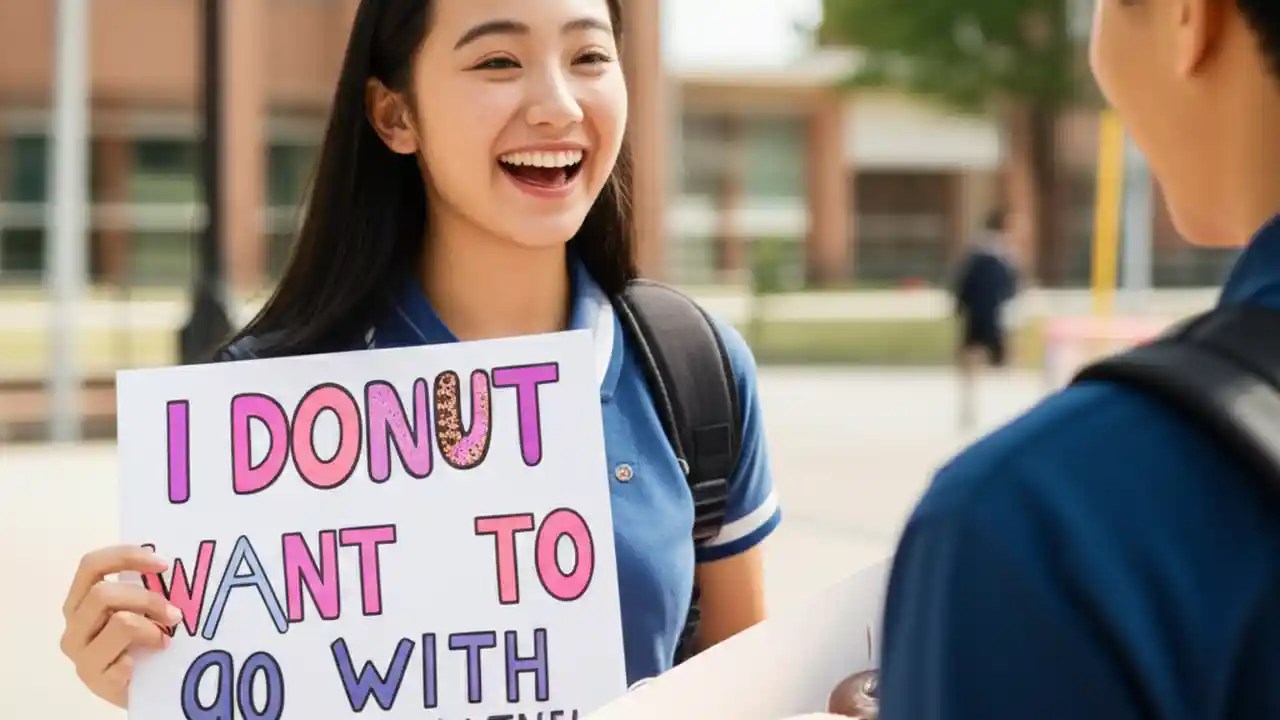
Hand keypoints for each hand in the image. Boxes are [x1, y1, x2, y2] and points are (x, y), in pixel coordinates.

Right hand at [59, 545, 182, 708]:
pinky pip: (125, 660)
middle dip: (147, 599)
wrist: (136, 689)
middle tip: (175, 614)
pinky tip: (146, 663)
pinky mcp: (95, 679)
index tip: (163, 564)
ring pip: (120, 622)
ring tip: (165, 640)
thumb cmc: (136, 644)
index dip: (126, 556)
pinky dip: (143, 657)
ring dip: (151, 628)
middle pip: (103, 593)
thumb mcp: (135, 612)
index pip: (91, 565)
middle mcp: (74, 626)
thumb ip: (140, 591)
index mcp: (80, 601)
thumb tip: (169, 566)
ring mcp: (82, 654)